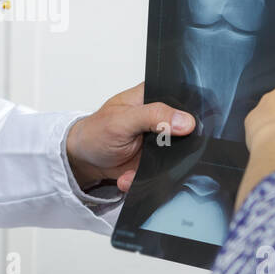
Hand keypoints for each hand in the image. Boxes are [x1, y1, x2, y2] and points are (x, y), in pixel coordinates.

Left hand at [66, 83, 195, 191]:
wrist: (85, 159)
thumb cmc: (97, 131)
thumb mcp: (122, 120)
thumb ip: (153, 116)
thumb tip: (185, 121)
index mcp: (153, 96)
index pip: (182, 98)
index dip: (190, 112)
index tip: (186, 129)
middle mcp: (160, 117)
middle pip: (185, 128)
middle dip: (178, 145)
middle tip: (156, 154)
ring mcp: (160, 139)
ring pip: (178, 153)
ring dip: (161, 166)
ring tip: (133, 169)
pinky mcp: (157, 159)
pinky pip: (164, 170)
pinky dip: (148, 177)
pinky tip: (128, 177)